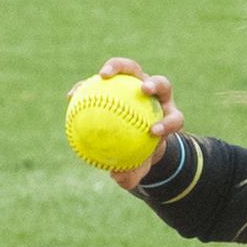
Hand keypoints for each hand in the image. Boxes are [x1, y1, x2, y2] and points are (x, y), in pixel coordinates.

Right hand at [82, 57, 186, 189]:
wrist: (131, 134)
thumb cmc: (138, 151)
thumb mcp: (137, 164)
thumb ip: (131, 172)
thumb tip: (118, 178)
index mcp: (168, 117)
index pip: (175, 118)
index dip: (168, 123)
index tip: (154, 132)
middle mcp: (158, 97)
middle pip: (162, 84)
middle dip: (155, 84)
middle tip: (143, 89)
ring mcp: (139, 82)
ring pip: (133, 70)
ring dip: (120, 68)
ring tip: (103, 75)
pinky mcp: (120, 79)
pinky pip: (104, 79)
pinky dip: (88, 85)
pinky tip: (72, 96)